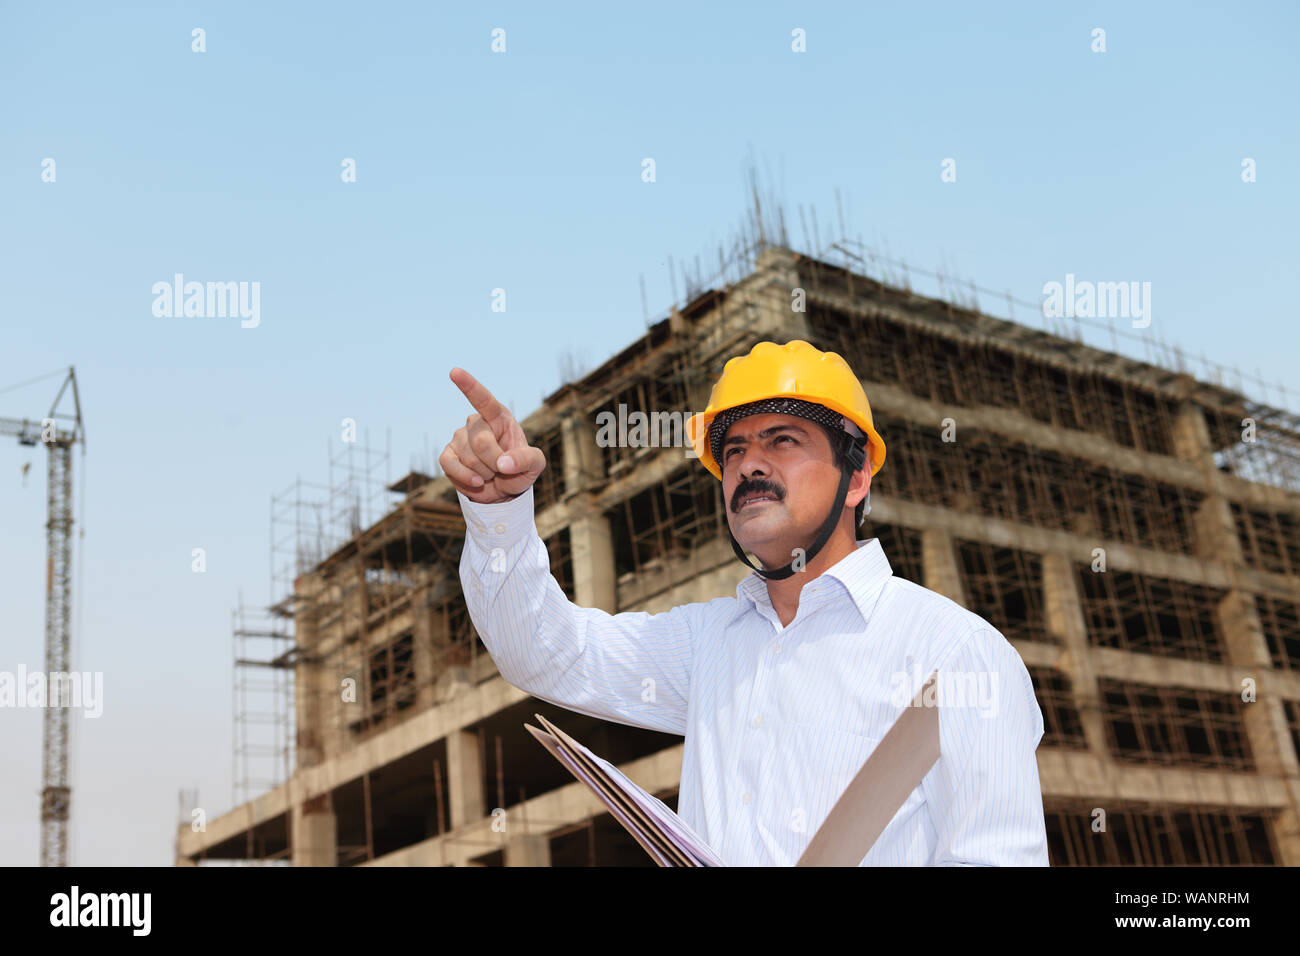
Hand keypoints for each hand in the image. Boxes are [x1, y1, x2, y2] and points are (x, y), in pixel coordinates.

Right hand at [441, 368, 546, 503]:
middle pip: (481, 441)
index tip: (454, 372)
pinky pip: (450, 465)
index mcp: (499, 417)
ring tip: (490, 473)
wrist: (503, 490)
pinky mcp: (447, 455)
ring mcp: (459, 438)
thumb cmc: (519, 470)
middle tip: (502, 468)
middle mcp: (476, 423)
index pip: (484, 399)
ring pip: (469, 457)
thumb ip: (525, 460)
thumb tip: (502, 463)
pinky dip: (466, 478)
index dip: (469, 385)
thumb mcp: (535, 465)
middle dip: (495, 461)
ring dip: (484, 473)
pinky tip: (477, 482)